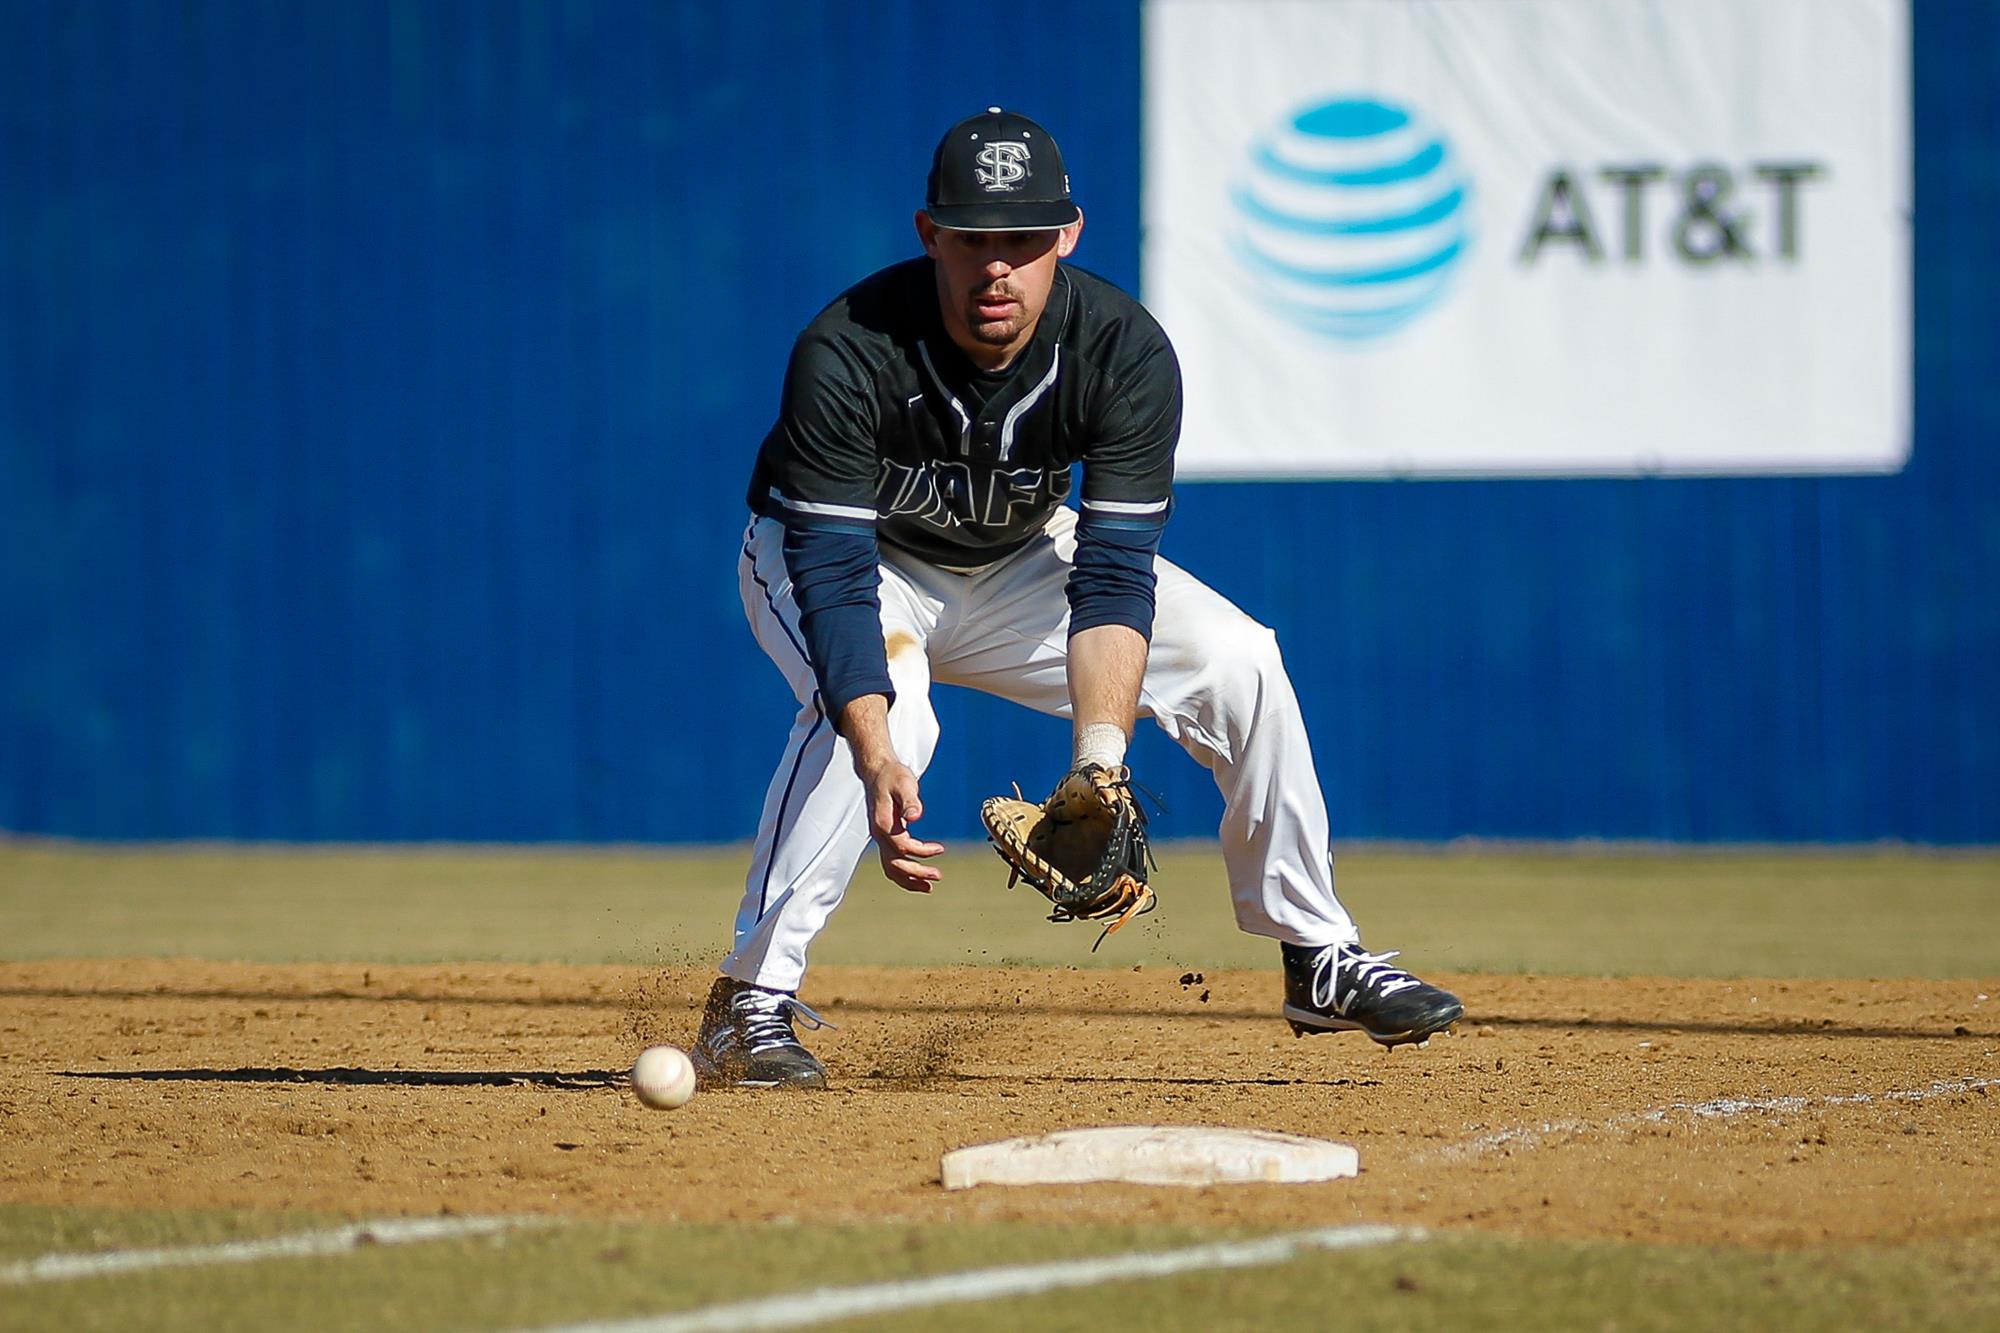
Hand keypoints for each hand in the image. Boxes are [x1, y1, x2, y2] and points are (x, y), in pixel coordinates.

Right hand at [859, 755, 943, 891]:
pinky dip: (904, 874)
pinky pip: (891, 862)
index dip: (922, 851)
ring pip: (890, 868)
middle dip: (916, 873)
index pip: (902, 847)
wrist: (878, 772)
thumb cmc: (893, 776)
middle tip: (938, 876)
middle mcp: (879, 835)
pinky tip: (918, 878)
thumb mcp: (904, 783)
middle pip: (894, 864)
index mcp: (883, 824)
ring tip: (929, 887)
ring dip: (908, 880)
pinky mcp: (885, 838)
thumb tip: (915, 816)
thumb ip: (910, 801)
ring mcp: (880, 838)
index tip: (940, 849)